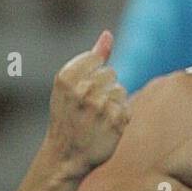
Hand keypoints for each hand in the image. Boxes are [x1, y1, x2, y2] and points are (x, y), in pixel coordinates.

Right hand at [45, 31, 130, 178]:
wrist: (65, 156)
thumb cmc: (68, 116)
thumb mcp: (70, 85)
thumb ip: (92, 57)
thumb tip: (108, 34)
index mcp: (66, 77)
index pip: (96, 58)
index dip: (91, 75)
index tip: (79, 92)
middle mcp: (82, 89)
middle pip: (111, 73)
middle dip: (103, 88)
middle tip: (87, 108)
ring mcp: (99, 105)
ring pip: (120, 90)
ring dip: (112, 103)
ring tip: (96, 118)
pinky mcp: (115, 120)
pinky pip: (126, 107)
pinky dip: (119, 117)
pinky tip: (105, 127)